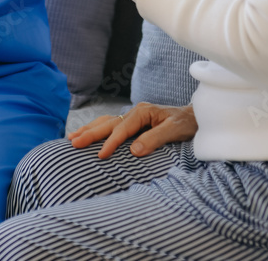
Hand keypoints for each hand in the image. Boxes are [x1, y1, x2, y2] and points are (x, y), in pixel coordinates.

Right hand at [67, 103, 197, 158]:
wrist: (196, 117)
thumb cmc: (187, 124)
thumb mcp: (174, 130)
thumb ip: (154, 139)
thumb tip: (133, 150)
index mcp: (142, 111)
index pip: (122, 128)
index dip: (110, 142)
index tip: (101, 155)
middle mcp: (134, 112)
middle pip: (108, 123)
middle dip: (90, 133)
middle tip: (73, 143)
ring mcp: (132, 116)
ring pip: (105, 122)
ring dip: (88, 130)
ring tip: (72, 138)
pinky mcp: (133, 122)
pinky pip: (110, 125)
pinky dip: (97, 129)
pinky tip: (87, 133)